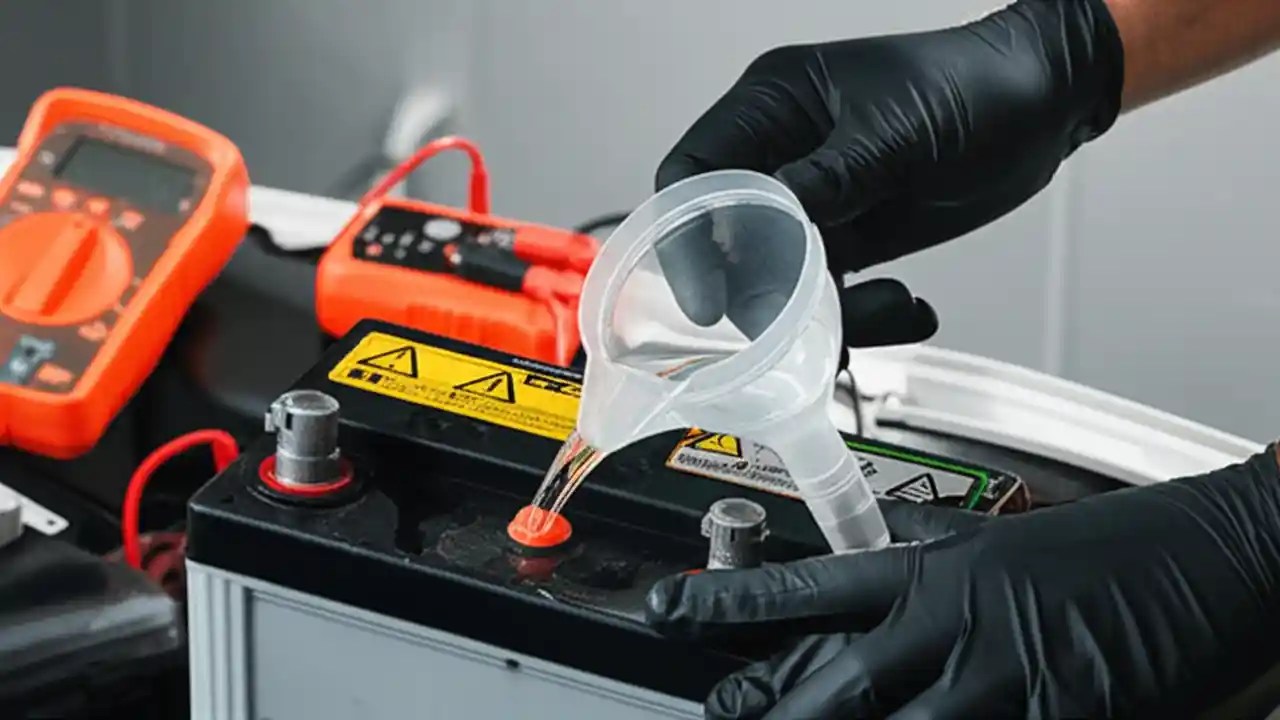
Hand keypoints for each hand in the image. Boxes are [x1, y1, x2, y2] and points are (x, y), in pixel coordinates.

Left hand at [646, 448, 1279, 718]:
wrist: (1214, 550)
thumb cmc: (1112, 543)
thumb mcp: (1001, 530)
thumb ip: (928, 539)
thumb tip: (875, 532)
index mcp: (935, 565)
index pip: (809, 585)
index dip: (731, 601)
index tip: (671, 609)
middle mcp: (954, 618)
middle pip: (834, 675)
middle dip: (765, 704)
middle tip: (713, 712)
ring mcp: (1005, 675)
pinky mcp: (1059, 714)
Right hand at [655, 0, 1124, 273]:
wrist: (1047, 106)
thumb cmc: (979, 85)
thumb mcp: (902, 130)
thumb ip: (835, 176)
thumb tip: (778, 217)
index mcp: (776, 105)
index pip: (697, 172)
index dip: (688, 235)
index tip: (708, 299)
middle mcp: (785, 154)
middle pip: (731, 241)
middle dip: (765, 293)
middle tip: (803, 325)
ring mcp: (817, 200)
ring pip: (783, 280)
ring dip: (826, 314)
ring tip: (887, 308)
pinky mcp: (852, 236)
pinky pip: (832, 293)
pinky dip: (862, 316)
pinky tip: (907, 310)